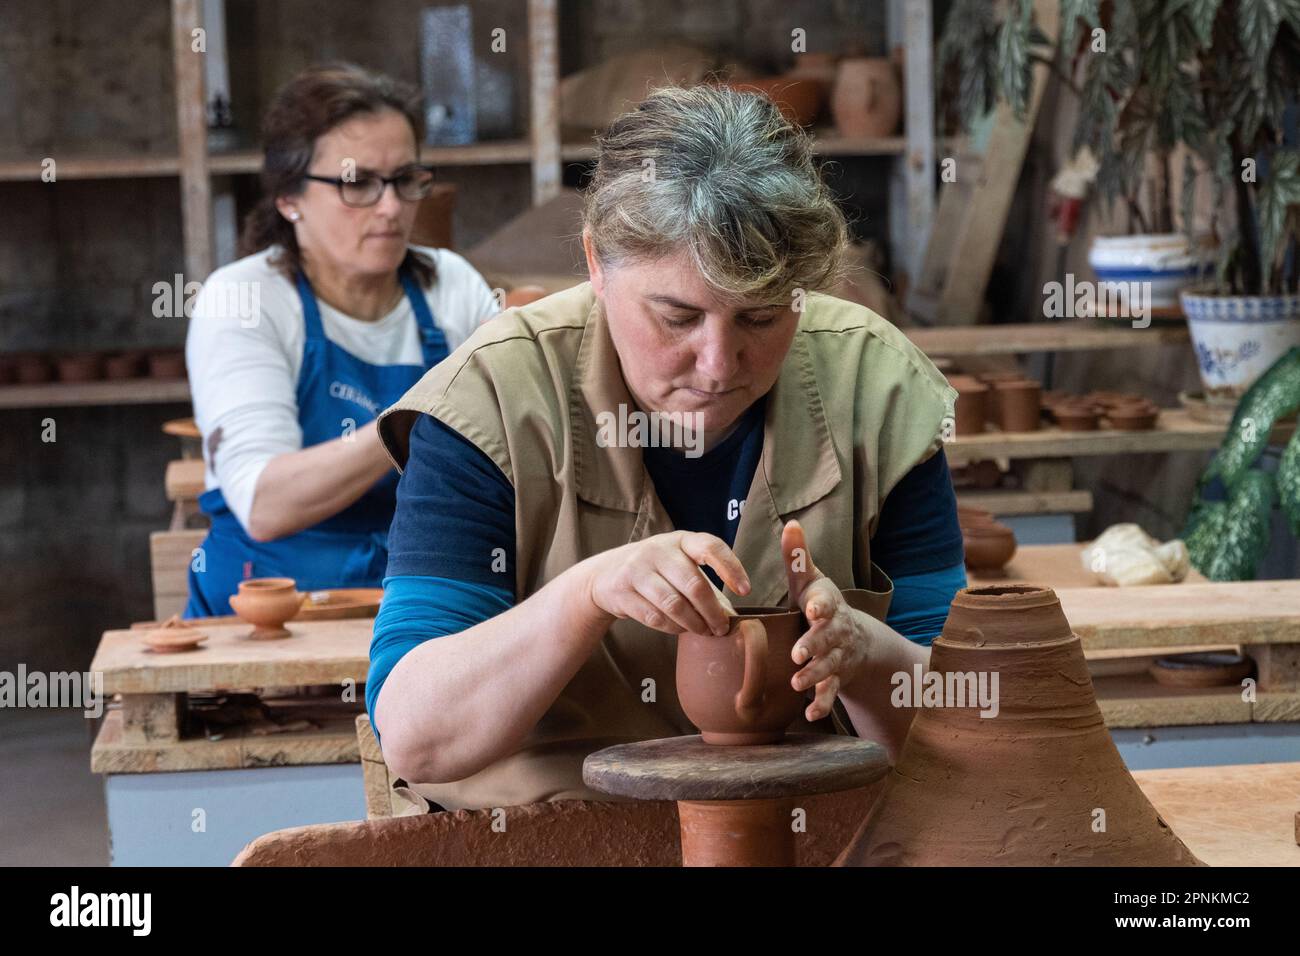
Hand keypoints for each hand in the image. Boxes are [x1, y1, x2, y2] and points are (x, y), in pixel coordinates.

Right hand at [584, 531, 750, 635]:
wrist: (605, 575)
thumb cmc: (655, 571)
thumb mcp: (680, 567)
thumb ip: (706, 587)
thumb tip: (731, 617)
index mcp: (680, 540)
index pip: (710, 547)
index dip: (731, 568)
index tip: (745, 590)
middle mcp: (658, 550)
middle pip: (694, 584)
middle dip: (712, 612)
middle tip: (721, 628)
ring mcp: (638, 570)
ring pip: (674, 605)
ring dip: (694, 623)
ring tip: (704, 631)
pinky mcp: (623, 592)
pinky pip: (655, 617)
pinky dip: (673, 628)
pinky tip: (681, 629)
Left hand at [782, 519, 874, 721]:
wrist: (856, 639)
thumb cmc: (821, 604)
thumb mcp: (811, 581)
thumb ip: (798, 557)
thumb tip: (791, 524)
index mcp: (828, 605)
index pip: (827, 603)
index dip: (821, 605)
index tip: (813, 609)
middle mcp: (836, 631)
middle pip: (828, 639)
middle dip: (815, 645)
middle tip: (799, 653)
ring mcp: (838, 657)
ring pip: (829, 668)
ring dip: (814, 676)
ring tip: (797, 682)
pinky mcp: (835, 679)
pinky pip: (831, 694)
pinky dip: (822, 704)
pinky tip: (810, 715)